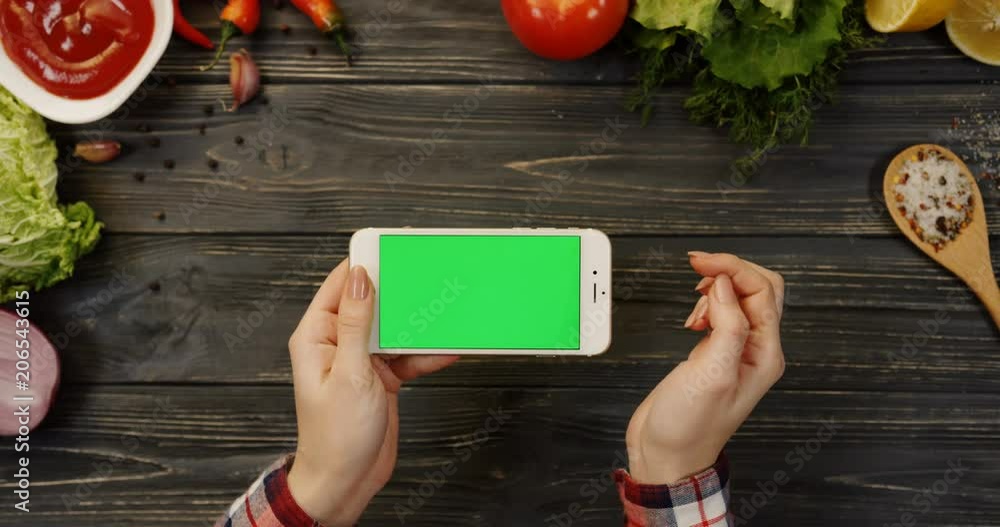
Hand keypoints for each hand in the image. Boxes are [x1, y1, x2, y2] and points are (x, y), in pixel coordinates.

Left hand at [286, 260, 458, 525]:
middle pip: (372, 303)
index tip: (392, 246)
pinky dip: (427, 354)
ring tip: (446, 312)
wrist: (346, 482)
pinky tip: (448, 348)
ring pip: (394, 329)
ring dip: (419, 325)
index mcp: (316, 336)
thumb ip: (356, 323)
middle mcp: (337, 343)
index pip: (340, 285)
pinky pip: (408, 355)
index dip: (365, 263)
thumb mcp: (349, 373)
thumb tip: (359, 278)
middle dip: (400, 292)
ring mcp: (361, 360)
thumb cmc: (335, 437)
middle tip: (428, 276)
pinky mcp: (382, 377)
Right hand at [625, 252, 784, 483]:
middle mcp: (756, 349)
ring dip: (715, 290)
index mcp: (765, 354)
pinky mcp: (715, 353)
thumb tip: (725, 284)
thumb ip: (726, 325)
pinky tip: (692, 320)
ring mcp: (735, 351)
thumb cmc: (689, 427)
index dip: (731, 268)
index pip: (761, 290)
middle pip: (758, 289)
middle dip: (728, 270)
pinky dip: (706, 306)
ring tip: (694, 307)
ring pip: (739, 298)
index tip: (700, 261)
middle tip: (697, 265)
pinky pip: (722, 314)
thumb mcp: (711, 374)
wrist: (667, 455)